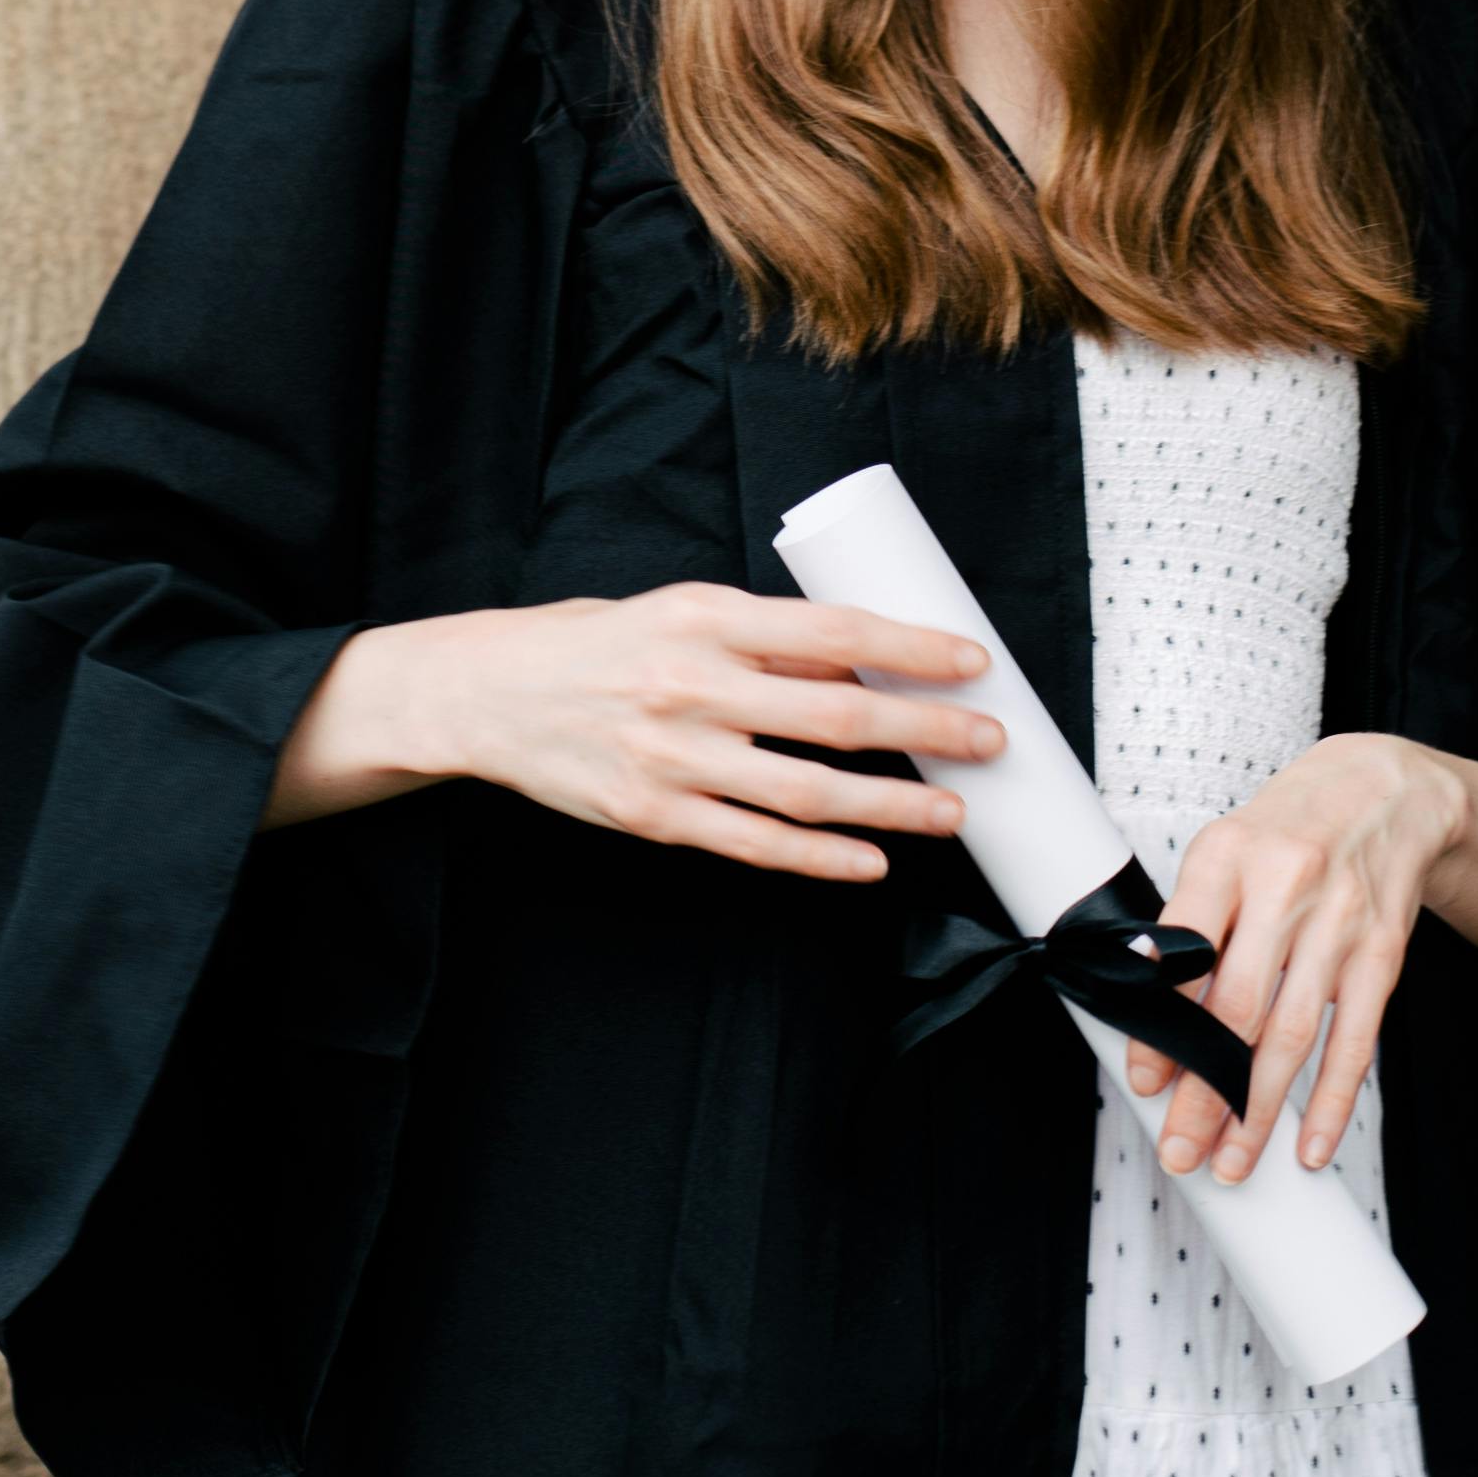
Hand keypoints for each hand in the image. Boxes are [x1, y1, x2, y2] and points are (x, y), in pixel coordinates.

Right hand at [270, 588, 999, 882]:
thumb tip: (859, 657)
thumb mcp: (680, 612)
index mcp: (705, 617)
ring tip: (950, 809)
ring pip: (808, 792)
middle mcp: (692, 685)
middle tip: (988, 739)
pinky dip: (821, 860)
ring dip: (892, 807)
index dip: (913, 647)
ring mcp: (674, 759)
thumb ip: (764, 638)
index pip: (834, 630)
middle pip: (838, 715)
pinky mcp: (656, 817)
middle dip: (927, 730)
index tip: (973, 660)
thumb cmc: (596, 645)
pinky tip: (870, 864)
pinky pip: (755, 845)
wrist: (490, 695)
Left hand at [1121, 728, 1472, 1182]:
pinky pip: (1356, 1040)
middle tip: (1180, 1150)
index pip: (1183, 953)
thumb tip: (1144, 1007)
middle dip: (1205, 1091)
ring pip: (1293, 1035)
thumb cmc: (1285, 832)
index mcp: (1226, 857)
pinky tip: (1309, 1145)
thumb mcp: (1223, 851)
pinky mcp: (1382, 954)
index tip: (1145, 1083)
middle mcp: (1285, 888)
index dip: (1161, 1027)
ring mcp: (1339, 924)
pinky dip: (1332, 1100)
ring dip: (1260, 1110)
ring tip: (1232, 1162)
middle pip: (1237, 1009)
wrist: (1383, 792)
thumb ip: (1187, 923)